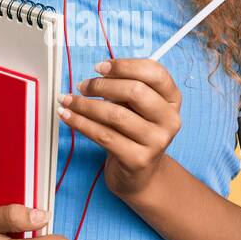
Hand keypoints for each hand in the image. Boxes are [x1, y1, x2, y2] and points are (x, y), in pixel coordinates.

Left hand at [58, 57, 182, 201]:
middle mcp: (170, 120)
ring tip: (68, 100)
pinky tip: (67, 116)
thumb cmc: (134, 133)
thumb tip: (98, 74)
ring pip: (115, 115)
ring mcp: (156, 141)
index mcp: (172, 99)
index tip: (100, 67)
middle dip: (102, 85)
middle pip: (135, 91)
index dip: (125, 66)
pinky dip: (80, 123)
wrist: (139, 174)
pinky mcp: (138, 159)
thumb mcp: (137, 107)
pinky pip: (103, 135)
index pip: (154, 72)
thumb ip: (126, 87)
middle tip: (83, 86)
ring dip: (85, 105)